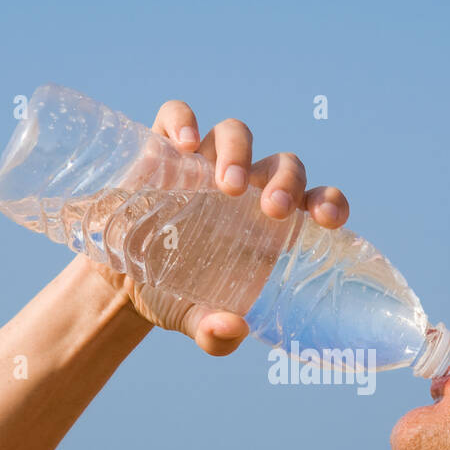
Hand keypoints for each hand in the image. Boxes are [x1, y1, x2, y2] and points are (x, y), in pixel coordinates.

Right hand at [90, 100, 350, 356]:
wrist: (120, 283)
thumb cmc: (175, 296)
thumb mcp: (196, 322)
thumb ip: (216, 334)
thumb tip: (230, 328)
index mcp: (270, 225)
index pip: (316, 201)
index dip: (329, 202)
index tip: (328, 219)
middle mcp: (245, 188)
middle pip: (282, 165)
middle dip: (285, 182)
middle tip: (273, 211)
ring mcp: (204, 165)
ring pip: (235, 134)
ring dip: (239, 153)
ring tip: (228, 187)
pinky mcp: (162, 151)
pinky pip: (176, 115)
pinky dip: (182, 121)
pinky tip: (183, 146)